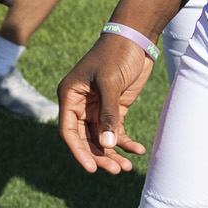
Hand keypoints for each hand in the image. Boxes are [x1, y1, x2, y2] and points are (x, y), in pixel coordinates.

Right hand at [55, 33, 152, 173]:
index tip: (92, 168)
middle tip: (115, 170)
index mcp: (70, 96)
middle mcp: (81, 104)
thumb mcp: (110, 83)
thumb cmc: (117, 54)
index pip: (69, 131)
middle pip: (85, 139)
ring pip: (101, 138)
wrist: (136, 37)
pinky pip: (117, 131)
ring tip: (126, 167)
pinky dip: (125, 142)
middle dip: (100, 155)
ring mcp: (98, 107)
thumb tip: (108, 145)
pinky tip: (137, 150)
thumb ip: (108, 114)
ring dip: (113, 153)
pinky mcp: (115, 107)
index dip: (79, 152)